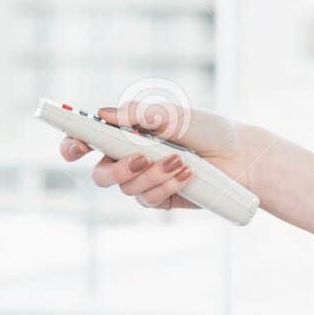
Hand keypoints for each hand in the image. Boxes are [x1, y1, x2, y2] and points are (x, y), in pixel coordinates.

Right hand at [58, 103, 261, 210]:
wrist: (240, 155)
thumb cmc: (207, 129)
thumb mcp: (172, 115)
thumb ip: (139, 115)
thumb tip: (106, 114)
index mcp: (126, 134)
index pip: (88, 140)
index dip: (73, 145)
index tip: (76, 148)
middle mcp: (130, 158)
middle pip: (99, 174)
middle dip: (115, 169)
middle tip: (139, 158)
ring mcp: (144, 181)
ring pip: (126, 188)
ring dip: (152, 175)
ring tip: (180, 161)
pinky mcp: (161, 198)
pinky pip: (148, 199)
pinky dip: (166, 186)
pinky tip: (187, 174)